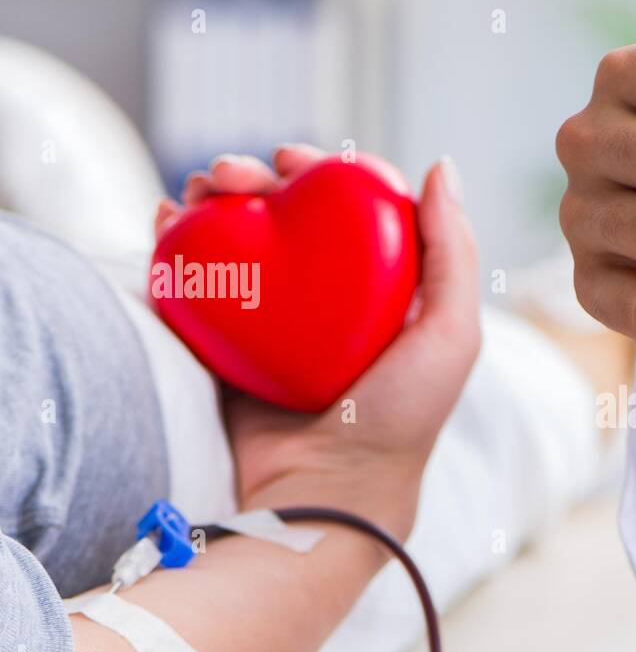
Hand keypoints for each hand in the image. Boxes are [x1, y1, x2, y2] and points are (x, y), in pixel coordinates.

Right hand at [155, 145, 479, 536]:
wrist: (324, 492)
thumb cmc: (398, 421)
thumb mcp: (449, 337)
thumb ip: (453, 254)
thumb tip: (441, 168)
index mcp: (384, 292)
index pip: (353, 210)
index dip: (327, 173)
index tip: (299, 160)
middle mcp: (330, 302)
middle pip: (289, 214)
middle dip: (256, 177)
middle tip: (233, 173)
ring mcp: (276, 323)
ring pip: (240, 238)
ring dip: (211, 199)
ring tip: (195, 192)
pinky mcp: (228, 345)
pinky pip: (200, 283)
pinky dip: (177, 243)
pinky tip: (165, 220)